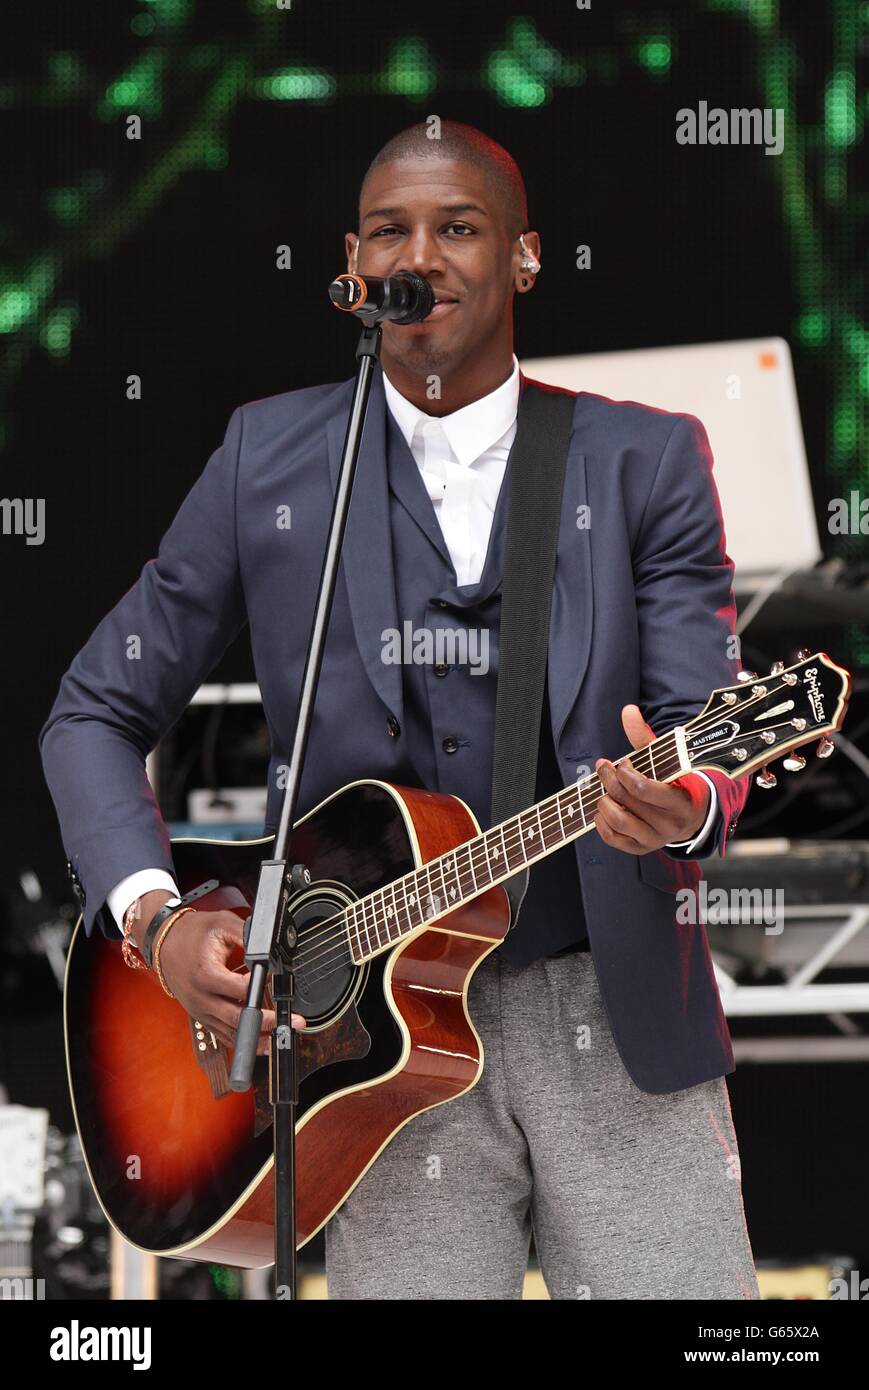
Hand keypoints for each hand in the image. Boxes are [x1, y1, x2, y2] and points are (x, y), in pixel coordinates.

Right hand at [153, 908, 305, 1054]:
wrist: (164, 942)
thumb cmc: (192, 933)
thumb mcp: (222, 924)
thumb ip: (247, 936)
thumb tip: (269, 949)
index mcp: (206, 975)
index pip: (241, 989)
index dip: (261, 985)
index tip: (273, 978)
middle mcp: (202, 999)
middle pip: (239, 1019)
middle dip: (269, 1022)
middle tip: (294, 1021)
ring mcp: (200, 1011)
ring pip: (232, 1034)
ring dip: (259, 1038)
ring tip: (282, 1035)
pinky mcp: (201, 1017)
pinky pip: (223, 1035)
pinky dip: (243, 1039)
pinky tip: (262, 1042)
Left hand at [594, 704, 709, 853]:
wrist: (690, 818)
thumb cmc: (673, 783)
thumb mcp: (665, 761)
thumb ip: (644, 737)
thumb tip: (628, 710)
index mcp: (679, 802)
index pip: (644, 789)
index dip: (624, 773)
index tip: (620, 762)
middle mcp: (668, 825)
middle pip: (627, 800)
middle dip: (609, 779)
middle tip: (603, 767)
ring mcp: (654, 840)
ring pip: (618, 820)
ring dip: (604, 801)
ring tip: (604, 791)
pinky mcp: (640, 849)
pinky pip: (613, 838)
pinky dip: (601, 822)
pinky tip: (603, 809)